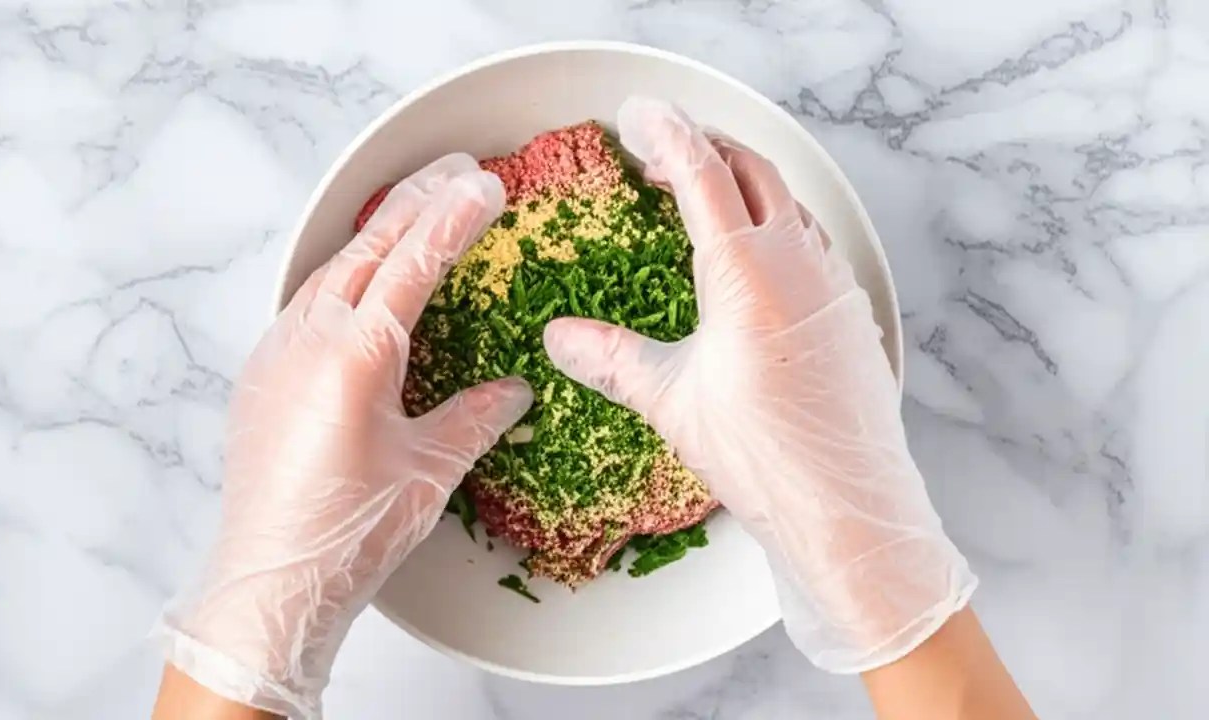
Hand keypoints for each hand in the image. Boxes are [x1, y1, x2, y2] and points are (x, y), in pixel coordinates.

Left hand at [156, 155, 531, 717]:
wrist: (270, 582)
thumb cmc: (350, 532)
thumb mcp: (430, 472)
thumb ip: (475, 418)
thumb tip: (512, 390)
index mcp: (356, 354)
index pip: (413, 263)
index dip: (453, 219)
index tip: (484, 184)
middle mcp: (308, 339)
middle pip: (368, 248)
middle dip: (415, 203)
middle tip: (455, 169)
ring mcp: (276, 353)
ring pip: (331, 270)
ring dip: (375, 233)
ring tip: (415, 208)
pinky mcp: (260, 374)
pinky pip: (304, 302)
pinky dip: (341, 274)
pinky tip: (358, 279)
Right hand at [544, 98, 976, 672]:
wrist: (849, 505)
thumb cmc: (762, 454)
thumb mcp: (672, 401)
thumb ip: (612, 358)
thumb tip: (559, 337)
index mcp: (746, 270)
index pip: (701, 174)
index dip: (665, 134)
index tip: (637, 113)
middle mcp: (796, 261)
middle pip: (753, 170)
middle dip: (705, 147)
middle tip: (662, 153)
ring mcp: (832, 284)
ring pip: (788, 203)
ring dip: (745, 183)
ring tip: (704, 198)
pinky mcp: (850, 312)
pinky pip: (812, 242)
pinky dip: (776, 224)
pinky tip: (756, 258)